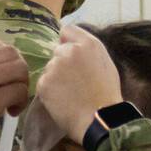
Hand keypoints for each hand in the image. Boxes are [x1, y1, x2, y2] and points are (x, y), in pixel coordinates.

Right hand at [0, 40, 28, 150]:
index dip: (5, 61)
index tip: (1, 79)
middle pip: (11, 52)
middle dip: (18, 71)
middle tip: (13, 90)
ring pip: (19, 68)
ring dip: (21, 85)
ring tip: (12, 102)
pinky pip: (18, 90)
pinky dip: (20, 101)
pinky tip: (10, 112)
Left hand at [36, 25, 123, 143]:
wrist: (100, 120)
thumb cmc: (107, 94)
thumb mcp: (105, 64)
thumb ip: (88, 51)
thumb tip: (72, 46)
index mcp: (88, 44)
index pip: (67, 30)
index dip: (68, 42)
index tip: (72, 56)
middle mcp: (69, 51)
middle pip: (58, 51)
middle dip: (63, 63)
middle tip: (74, 81)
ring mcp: (54, 67)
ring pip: (50, 68)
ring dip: (55, 78)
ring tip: (70, 94)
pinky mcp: (44, 83)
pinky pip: (44, 83)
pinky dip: (50, 91)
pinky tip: (62, 101)